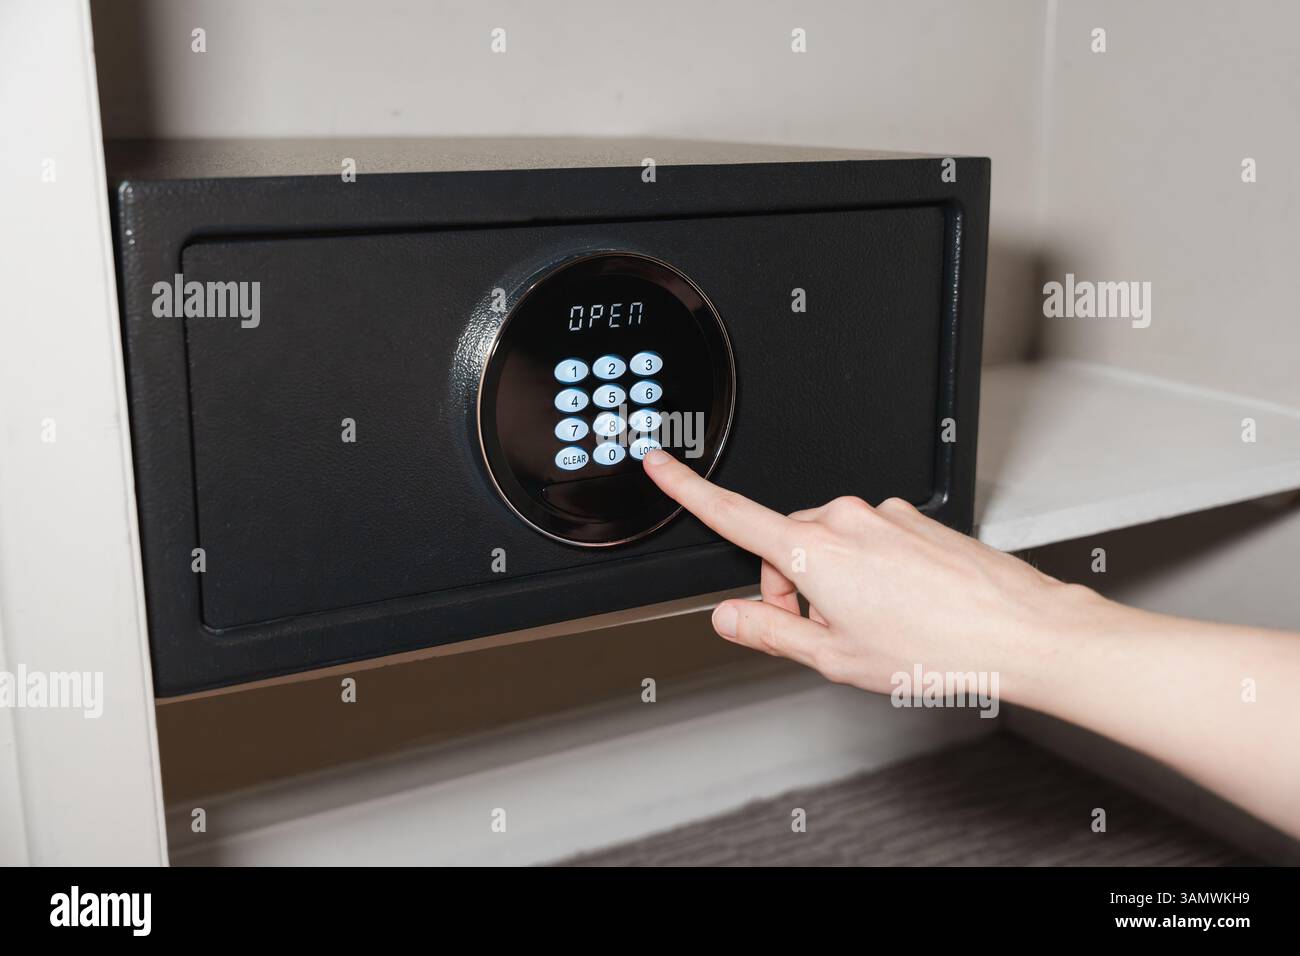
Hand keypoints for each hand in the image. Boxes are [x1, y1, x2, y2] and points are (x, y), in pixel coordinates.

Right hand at [641, 449, 1105, 705]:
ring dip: (834, 581)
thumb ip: (770, 631)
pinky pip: (870, 539)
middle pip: (786, 545)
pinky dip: (870, 570)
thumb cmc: (937, 648)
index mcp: (815, 551)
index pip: (732, 515)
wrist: (1019, 631)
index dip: (688, 489)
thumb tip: (729, 617)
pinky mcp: (913, 518)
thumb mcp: (835, 658)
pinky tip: (903, 606)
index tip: (661, 465)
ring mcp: (884, 515)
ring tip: (876, 626)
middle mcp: (846, 519)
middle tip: (827, 633)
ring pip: (830, 544)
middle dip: (793, 587)